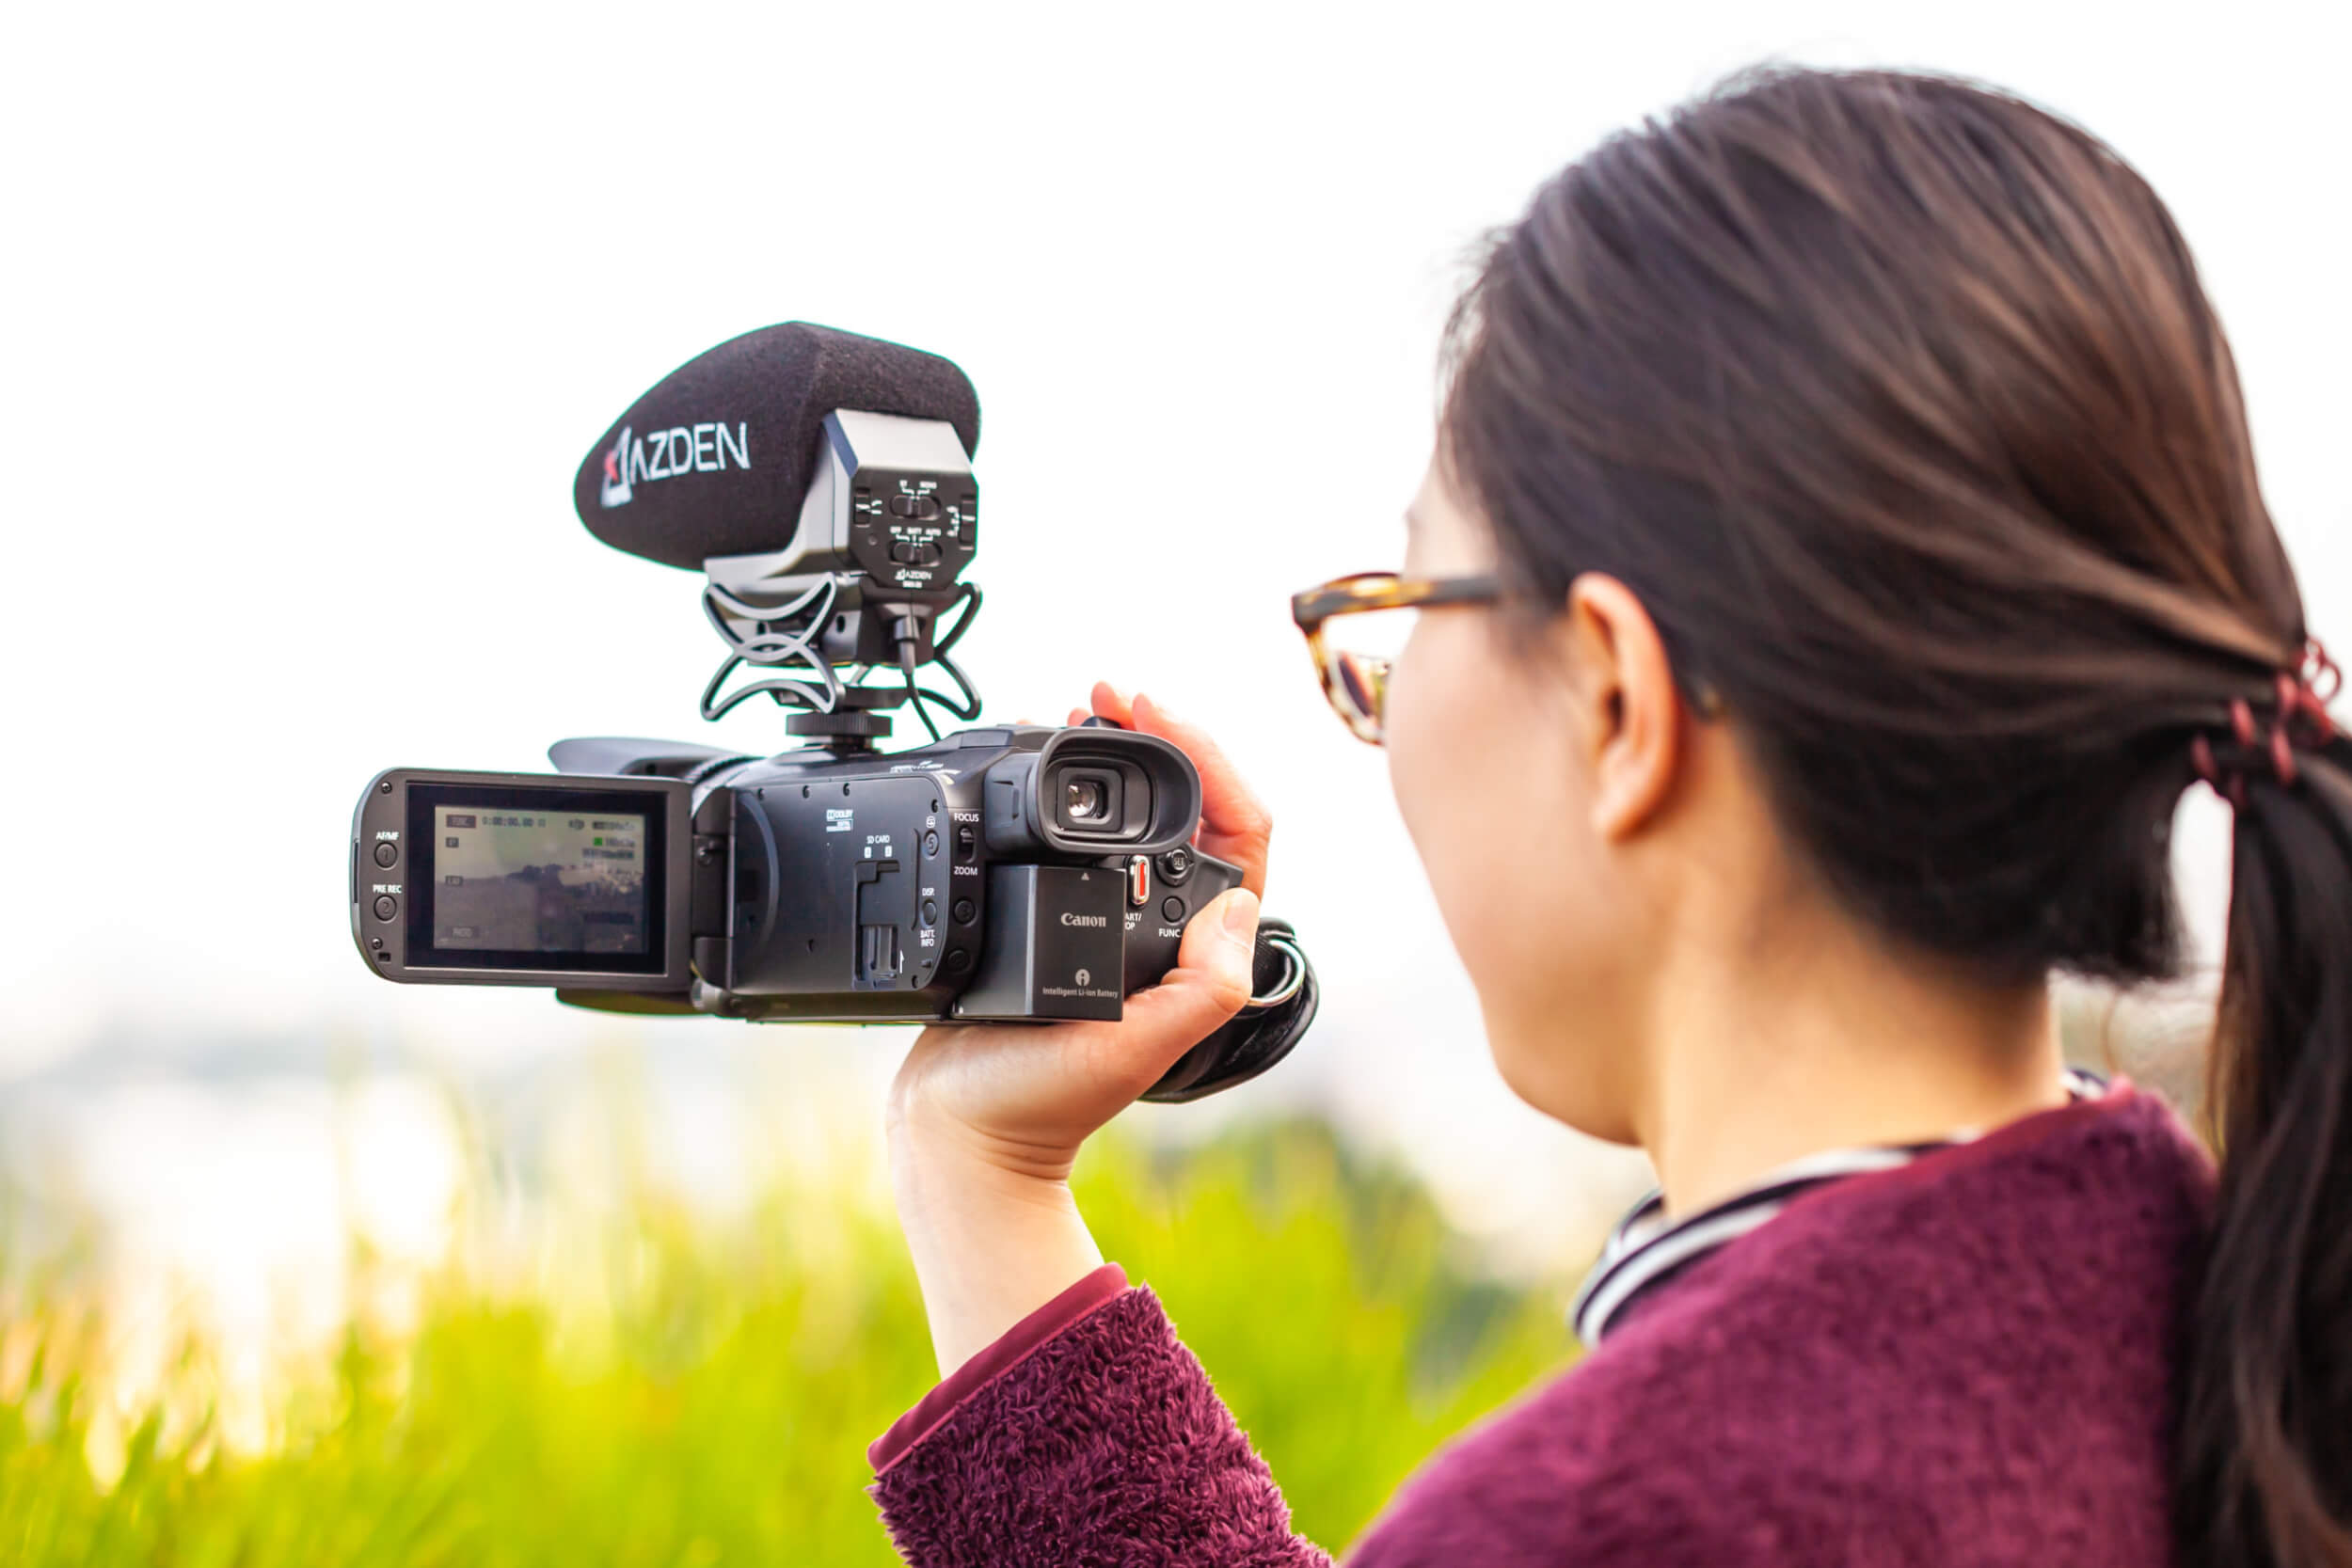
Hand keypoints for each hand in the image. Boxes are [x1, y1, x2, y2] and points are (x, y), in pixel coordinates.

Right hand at [885, 684, 1272, 1372]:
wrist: (959, 1129)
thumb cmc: (1043, 1101)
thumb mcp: (1132, 1047)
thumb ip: (1197, 987)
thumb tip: (1238, 903)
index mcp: (1196, 949)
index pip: (1238, 829)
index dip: (1206, 755)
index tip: (1150, 710)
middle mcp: (1165, 928)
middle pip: (1190, 804)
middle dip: (1158, 735)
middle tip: (1106, 694)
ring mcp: (1114, 918)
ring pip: (1136, 814)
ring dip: (1116, 754)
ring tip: (1077, 712)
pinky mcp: (1060, 914)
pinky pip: (1080, 834)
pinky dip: (1068, 788)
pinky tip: (1037, 758)